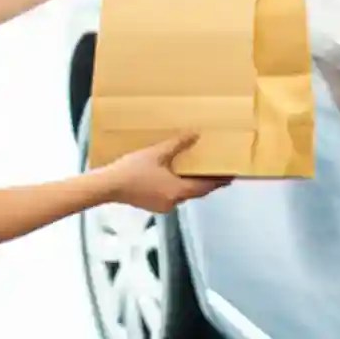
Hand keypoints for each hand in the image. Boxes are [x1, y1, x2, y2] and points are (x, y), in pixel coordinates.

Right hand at [100, 133, 231, 212]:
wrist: (107, 186)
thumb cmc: (132, 170)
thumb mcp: (157, 153)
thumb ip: (178, 144)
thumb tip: (195, 134)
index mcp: (177, 191)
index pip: (205, 187)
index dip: (219, 181)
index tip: (232, 176)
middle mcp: (173, 202)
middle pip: (196, 192)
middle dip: (208, 183)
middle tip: (219, 173)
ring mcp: (162, 205)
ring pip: (183, 194)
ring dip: (192, 184)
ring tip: (198, 172)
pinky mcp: (152, 204)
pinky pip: (172, 195)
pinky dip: (178, 186)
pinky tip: (175, 176)